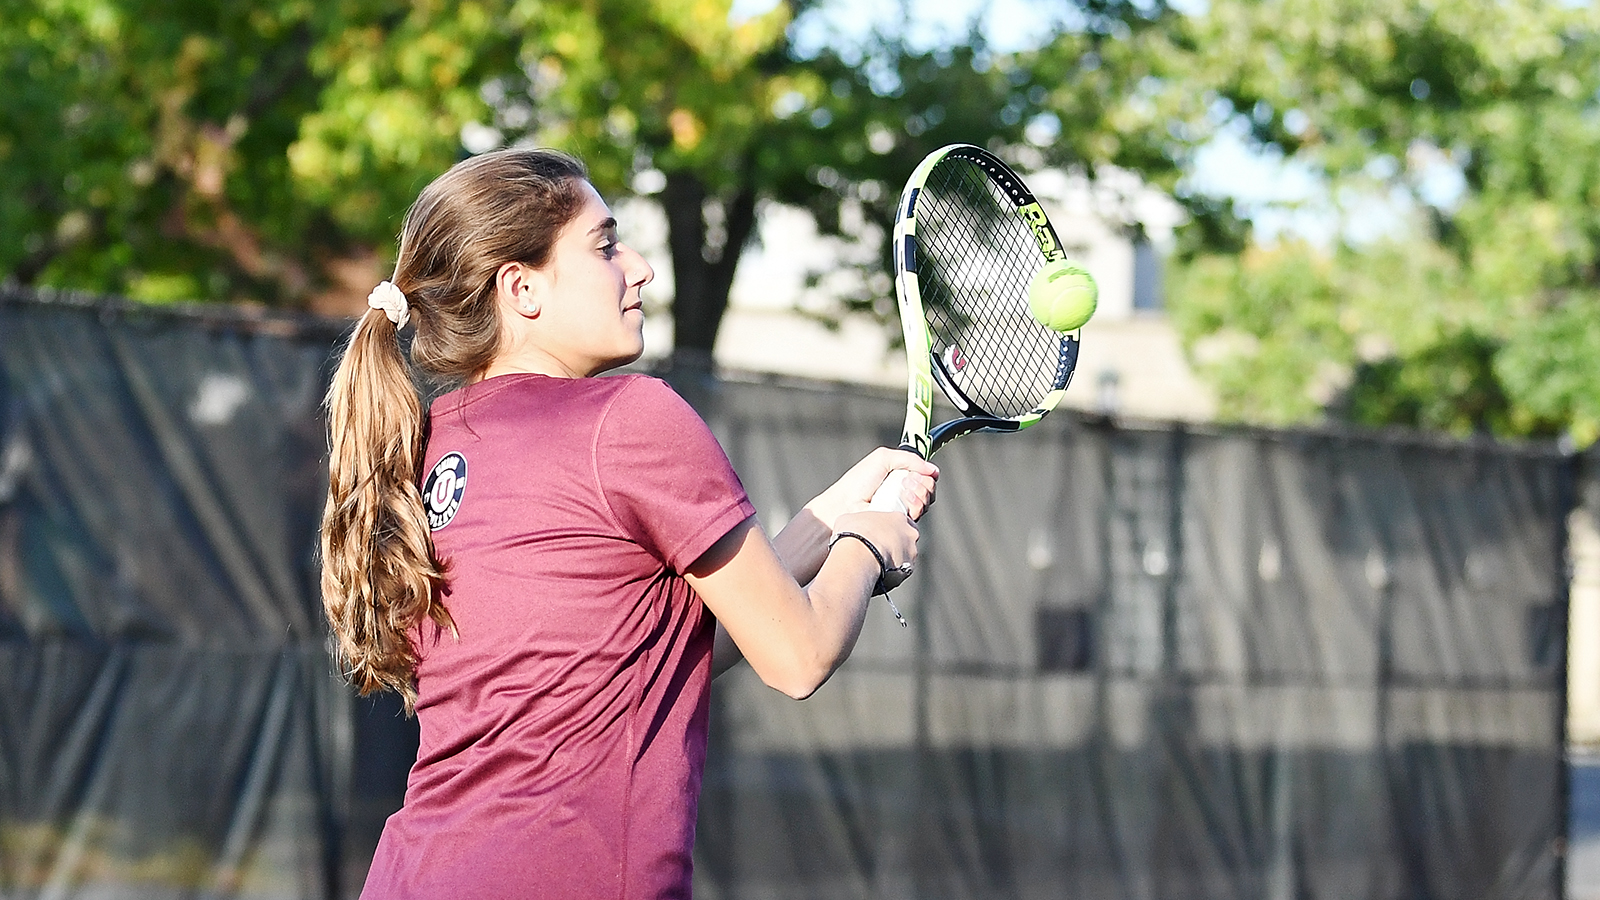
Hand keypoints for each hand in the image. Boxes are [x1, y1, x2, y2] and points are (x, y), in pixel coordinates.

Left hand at [808, 448, 937, 527]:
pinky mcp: (902, 522)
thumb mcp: (883, 458)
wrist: (846, 504)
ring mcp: (903, 508)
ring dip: (920, 492)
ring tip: (902, 490)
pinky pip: (920, 513)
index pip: (924, 474)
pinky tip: (903, 501)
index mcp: (899, 476)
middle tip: (906, 481)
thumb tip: (933, 469)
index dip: (925, 472)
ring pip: (927, 500)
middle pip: (929, 487)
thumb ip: (910, 458)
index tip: (916, 472)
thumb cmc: (858, 482)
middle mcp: (903, 492)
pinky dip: (916, 504)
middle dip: (923, 482)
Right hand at [831, 509, 919, 590]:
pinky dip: (892, 574)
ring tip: (877, 564)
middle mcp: (909, 534)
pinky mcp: (908, 571)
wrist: (858, 556)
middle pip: (906, 538)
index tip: (880, 532)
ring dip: (895, 560)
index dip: (889, 527)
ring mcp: (911, 553)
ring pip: (906, 557)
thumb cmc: (855, 534)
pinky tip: (879, 574)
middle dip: (896, 543)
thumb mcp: (849, 519)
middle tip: (879, 548)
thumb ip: (856, 521)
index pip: (900, 520)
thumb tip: (852, 527)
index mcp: (898, 517)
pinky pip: (900, 573)